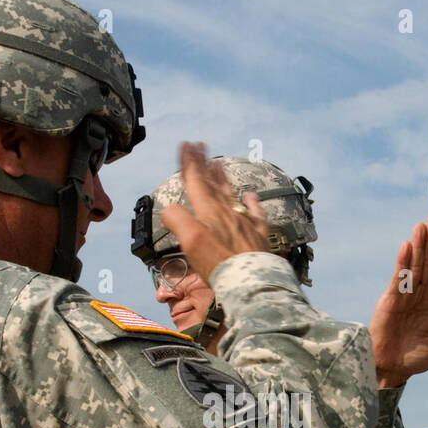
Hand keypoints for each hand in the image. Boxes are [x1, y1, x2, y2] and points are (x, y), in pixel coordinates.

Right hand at [160, 142, 270, 282]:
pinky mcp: (258, 236)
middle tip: (199, 146)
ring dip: (223, 178)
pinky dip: (252, 202)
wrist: (251, 282)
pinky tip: (250, 195)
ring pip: (231, 194)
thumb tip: (169, 209)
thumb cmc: (220, 264)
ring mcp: (244, 222)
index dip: (189, 163)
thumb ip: (177, 219)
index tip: (185, 146)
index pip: (196, 181)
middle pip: (212, 183)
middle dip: (203, 164)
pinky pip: (255, 213)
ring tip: (218, 163)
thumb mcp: (190, 240)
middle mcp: (227, 212)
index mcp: (209, 211)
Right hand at [369, 216, 427, 387]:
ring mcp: (405, 295)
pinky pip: (399, 278)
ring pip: (414, 265)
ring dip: (418, 245)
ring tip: (422, 225)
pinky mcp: (391, 300)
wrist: (394, 368)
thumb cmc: (420, 356)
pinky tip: (407, 246)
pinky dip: (403, 262)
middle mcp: (421, 294)